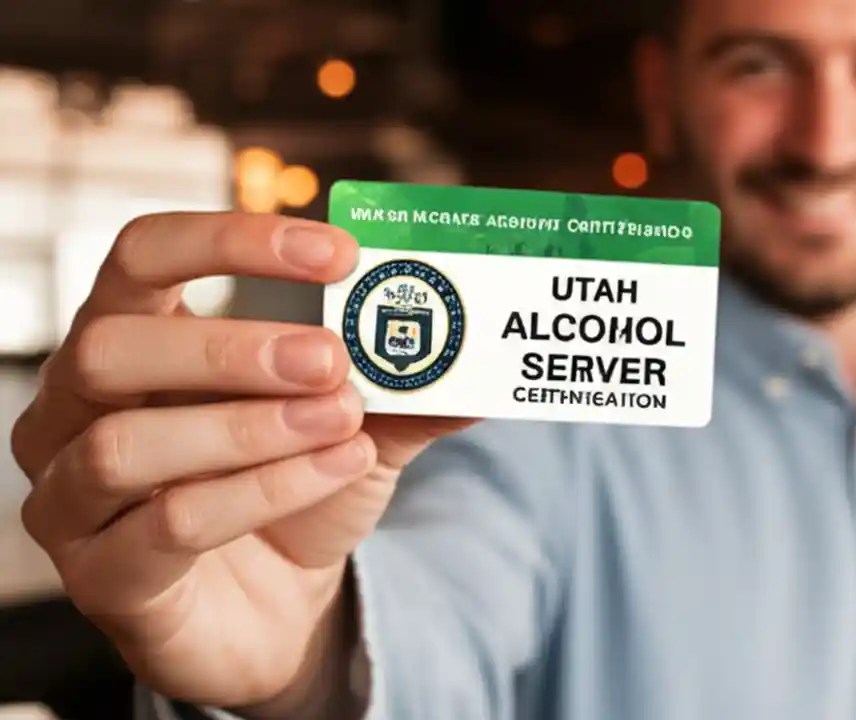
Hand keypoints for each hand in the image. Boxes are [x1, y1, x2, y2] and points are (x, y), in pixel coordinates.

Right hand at [11, 212, 473, 712]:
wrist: (284, 614)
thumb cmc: (298, 497)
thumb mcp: (355, 427)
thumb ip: (400, 387)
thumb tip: (481, 356)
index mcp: (130, 342)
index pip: (142, 256)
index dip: (230, 241)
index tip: (339, 254)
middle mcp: (75, 412)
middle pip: (110, 346)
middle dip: (230, 348)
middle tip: (331, 359)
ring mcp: (71, 500)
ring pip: (126, 444)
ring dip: (248, 426)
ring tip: (344, 420)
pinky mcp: (104, 578)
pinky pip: (169, 524)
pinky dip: (263, 492)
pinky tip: (339, 470)